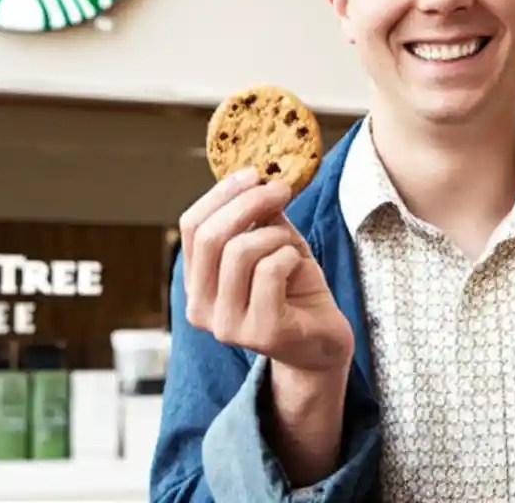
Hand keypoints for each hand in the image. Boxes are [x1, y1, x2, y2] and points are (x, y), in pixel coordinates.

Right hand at [179, 168, 353, 375]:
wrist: (323, 341)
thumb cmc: (295, 290)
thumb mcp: (273, 244)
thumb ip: (259, 217)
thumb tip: (255, 179)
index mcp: (197, 284)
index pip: (191, 227)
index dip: (220, 194)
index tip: (253, 174)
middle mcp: (202, 309)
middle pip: (211, 237)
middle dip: (249, 203)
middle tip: (281, 190)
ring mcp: (228, 326)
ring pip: (240, 252)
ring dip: (275, 236)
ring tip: (291, 247)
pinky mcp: (260, 333)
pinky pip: (270, 270)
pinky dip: (290, 256)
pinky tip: (298, 268)